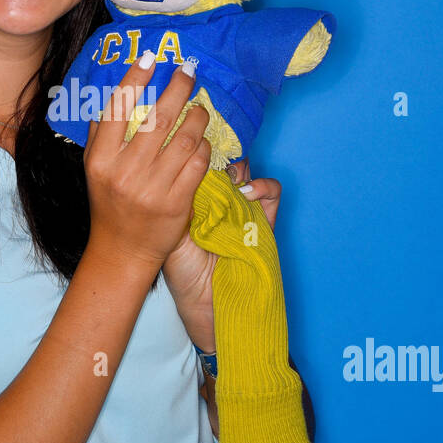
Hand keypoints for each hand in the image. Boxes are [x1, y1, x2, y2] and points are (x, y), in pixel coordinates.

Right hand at [81, 51, 213, 271]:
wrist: (121, 251)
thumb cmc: (109, 203)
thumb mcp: (94, 168)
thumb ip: (101, 133)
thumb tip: (116, 94)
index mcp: (101, 159)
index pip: (118, 108)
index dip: (135, 77)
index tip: (152, 56)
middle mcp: (125, 171)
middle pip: (158, 118)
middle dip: (178, 88)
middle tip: (190, 70)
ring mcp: (152, 188)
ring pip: (184, 138)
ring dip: (198, 116)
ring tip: (200, 107)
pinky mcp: (176, 203)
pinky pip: (197, 163)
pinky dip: (204, 146)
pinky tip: (202, 139)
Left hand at [161, 156, 281, 350]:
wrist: (206, 303)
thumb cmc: (182, 270)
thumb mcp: (170, 228)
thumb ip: (175, 196)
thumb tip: (180, 160)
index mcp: (195, 195)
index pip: (198, 160)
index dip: (195, 147)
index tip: (189, 139)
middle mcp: (219, 196)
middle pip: (221, 157)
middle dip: (215, 149)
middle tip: (209, 150)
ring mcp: (243, 205)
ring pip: (246, 167)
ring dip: (237, 164)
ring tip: (226, 173)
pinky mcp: (265, 218)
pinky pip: (271, 189)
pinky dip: (262, 185)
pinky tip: (246, 193)